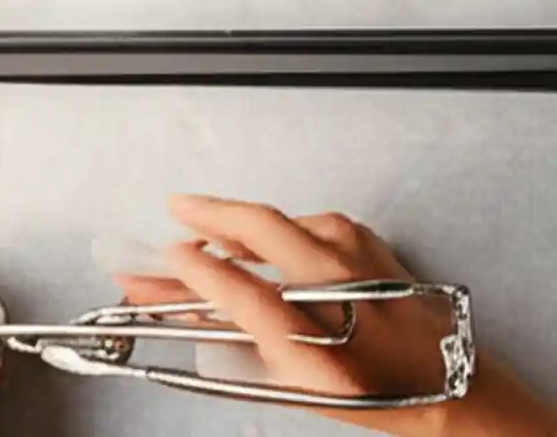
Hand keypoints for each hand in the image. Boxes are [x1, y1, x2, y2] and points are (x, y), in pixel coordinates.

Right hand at [117, 194, 556, 436]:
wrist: (444, 381)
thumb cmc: (372, 388)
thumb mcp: (292, 379)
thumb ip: (237, 338)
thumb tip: (189, 306)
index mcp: (318, 325)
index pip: (235, 285)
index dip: (189, 272)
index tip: (155, 265)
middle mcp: (339, 276)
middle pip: (257, 226)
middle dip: (204, 215)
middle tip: (170, 211)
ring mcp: (355, 248)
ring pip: (279, 219)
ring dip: (235, 219)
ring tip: (199, 222)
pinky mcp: (362, 235)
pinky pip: (301, 222)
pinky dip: (269, 227)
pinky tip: (252, 238)